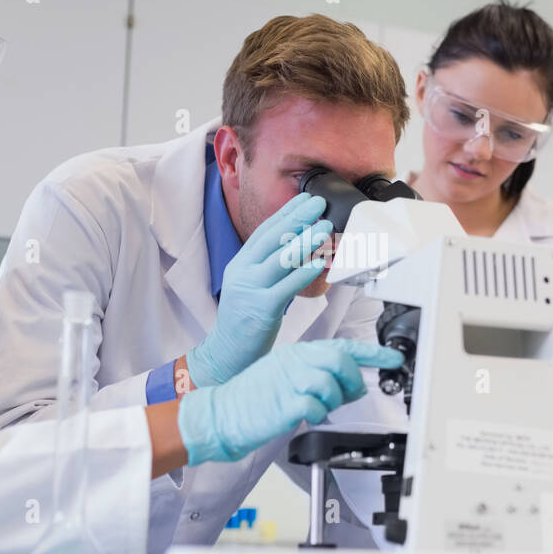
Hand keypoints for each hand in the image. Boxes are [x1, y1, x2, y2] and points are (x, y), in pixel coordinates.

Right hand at [178, 339, 403, 465]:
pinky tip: (305, 415)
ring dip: (332, 402)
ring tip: (317, 408)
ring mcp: (289, 380)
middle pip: (341, 362)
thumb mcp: (287, 377)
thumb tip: (352, 386)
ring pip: (331, 385)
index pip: (343, 347)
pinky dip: (317, 415)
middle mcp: (294, 361)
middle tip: (347, 395)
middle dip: (352, 381)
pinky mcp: (285, 403)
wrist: (222, 413)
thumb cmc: (254, 398)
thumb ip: (319, 376)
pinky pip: (317, 407)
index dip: (373, 353)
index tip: (394, 359)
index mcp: (297, 353)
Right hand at [185, 193, 331, 386]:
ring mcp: (251, 289)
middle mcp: (242, 272)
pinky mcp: (262, 309)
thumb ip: (271, 267)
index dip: (286, 213)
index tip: (305, 199)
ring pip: (280, 259)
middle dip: (297, 218)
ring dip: (305, 240)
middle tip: (319, 203)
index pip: (264, 231)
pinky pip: (287, 287)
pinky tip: (319, 263)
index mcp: (240, 264)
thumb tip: (301, 249)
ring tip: (325, 226)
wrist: (227, 354)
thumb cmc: (246, 321)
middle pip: (272, 238)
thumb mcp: (253, 286)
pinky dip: (304, 273)